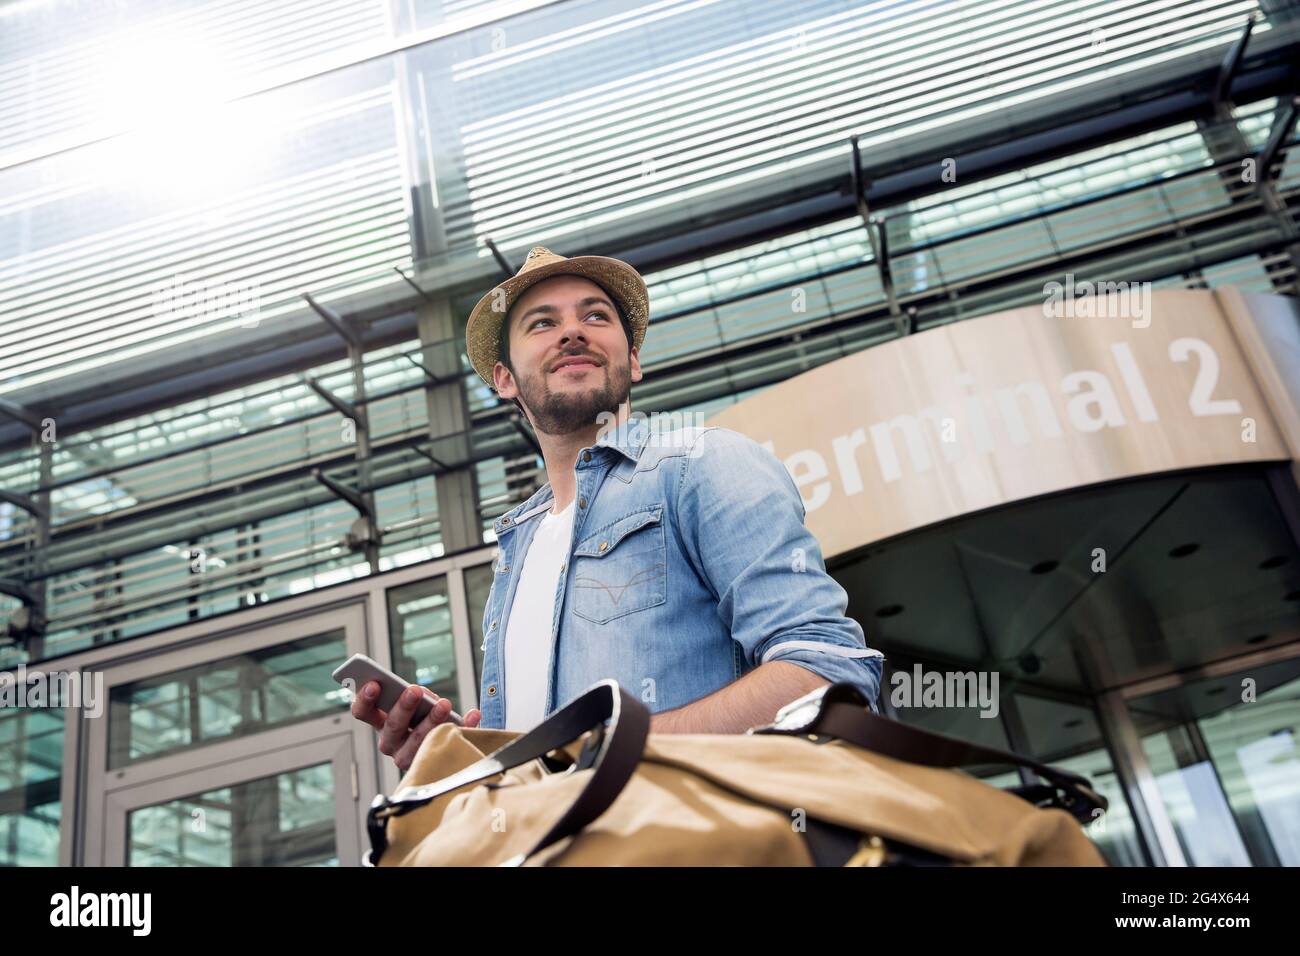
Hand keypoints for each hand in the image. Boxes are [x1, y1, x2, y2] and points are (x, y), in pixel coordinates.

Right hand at [351, 680, 481, 772]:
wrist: (447, 743)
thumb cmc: (425, 715)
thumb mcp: (415, 704)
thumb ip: (413, 696)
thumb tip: (422, 693)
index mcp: (381, 723)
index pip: (363, 712)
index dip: (364, 699)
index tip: (375, 684)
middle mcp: (391, 743)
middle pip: (393, 726)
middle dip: (404, 707)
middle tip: (415, 690)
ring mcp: (410, 757)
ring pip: (418, 740)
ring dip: (432, 720)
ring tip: (444, 704)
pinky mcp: (433, 763)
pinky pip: (448, 745)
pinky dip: (463, 727)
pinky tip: (473, 714)